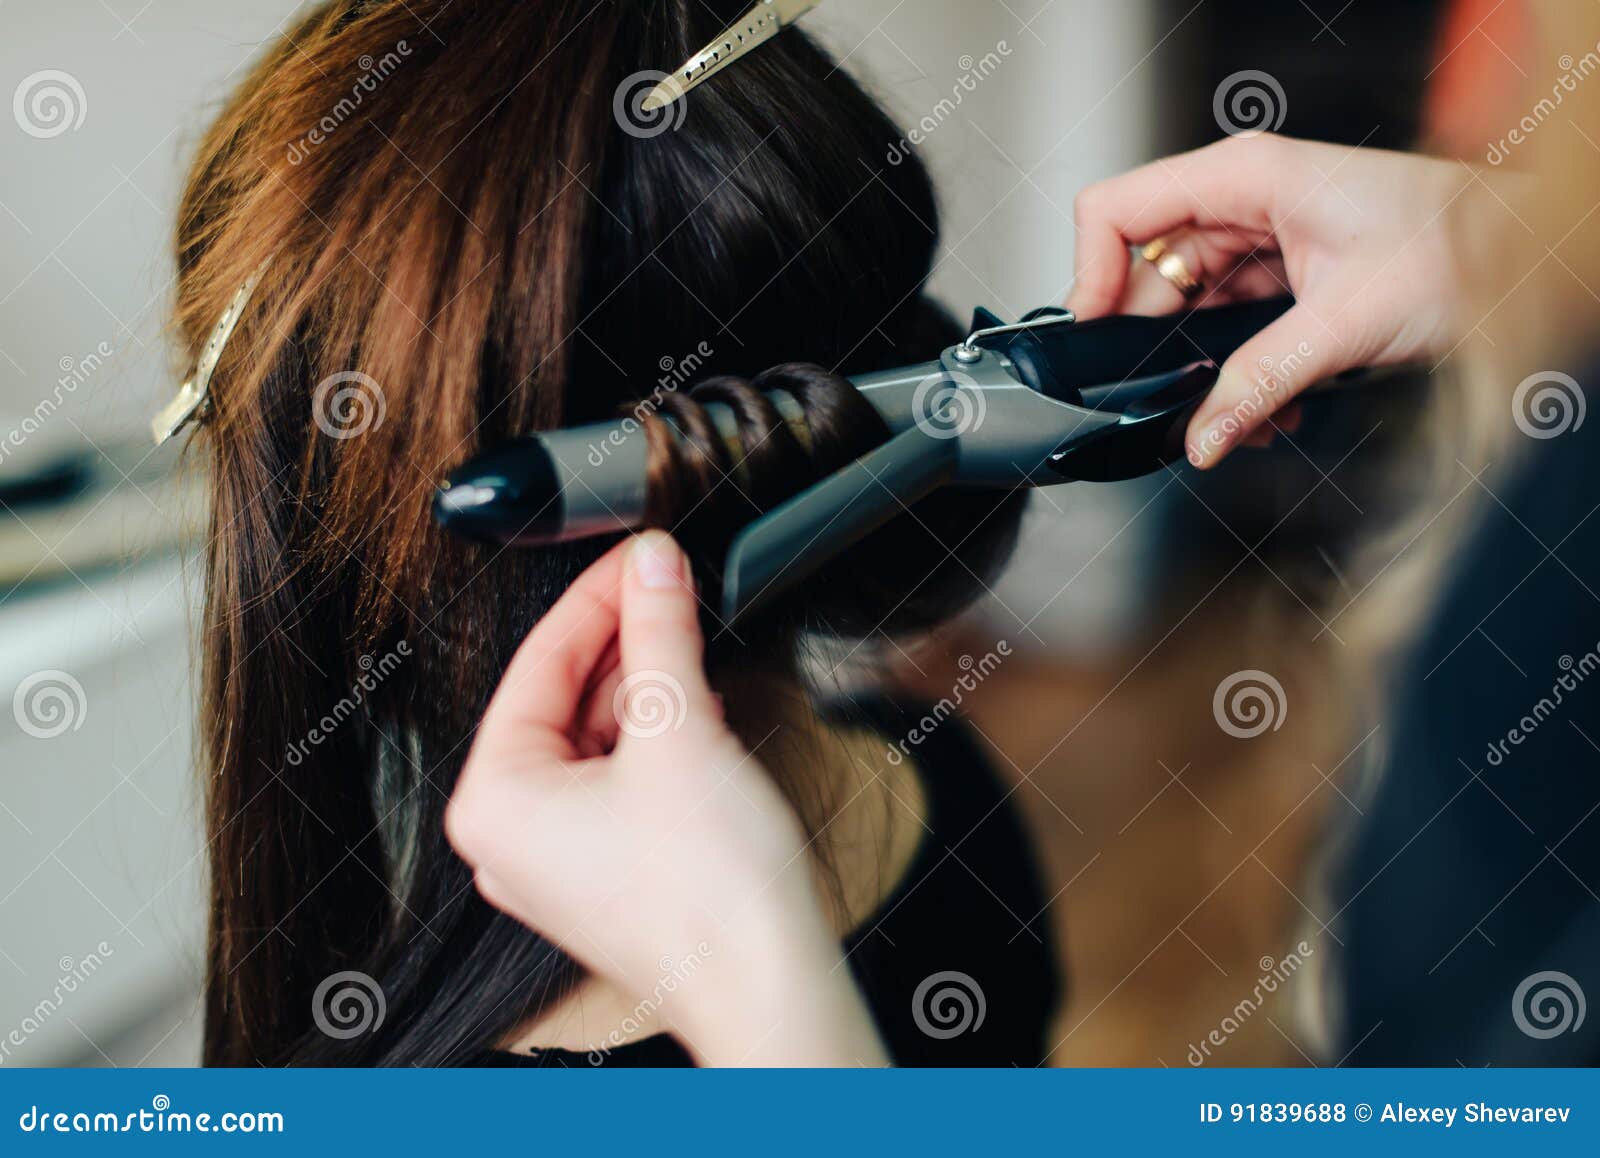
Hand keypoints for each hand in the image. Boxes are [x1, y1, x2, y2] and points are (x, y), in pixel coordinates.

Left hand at [444, 531, 887, 1065]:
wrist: (767, 983)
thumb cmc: (710, 894)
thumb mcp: (679, 730)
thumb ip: (659, 631)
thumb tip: (652, 563)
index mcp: (494, 799)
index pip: (539, 661)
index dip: (597, 595)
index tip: (639, 553)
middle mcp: (509, 835)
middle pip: (564, 697)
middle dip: (625, 641)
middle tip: (671, 584)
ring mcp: (554, 859)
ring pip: (593, 736)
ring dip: (645, 687)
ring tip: (689, 640)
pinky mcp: (601, 871)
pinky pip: (614, 779)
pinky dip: (653, 738)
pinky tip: (695, 708)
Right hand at [1066, 134, 1473, 465]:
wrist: (1531, 255)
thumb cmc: (1466, 245)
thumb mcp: (1350, 321)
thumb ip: (1261, 382)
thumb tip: (1201, 436)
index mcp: (1245, 177)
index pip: (1116, 211)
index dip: (1089, 275)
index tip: (1094, 339)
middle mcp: (1244, 199)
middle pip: (1145, 270)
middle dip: (1153, 342)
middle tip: (1166, 398)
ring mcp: (1261, 234)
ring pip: (1186, 305)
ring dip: (1199, 366)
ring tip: (1233, 411)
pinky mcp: (1282, 271)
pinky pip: (1226, 322)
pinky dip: (1233, 368)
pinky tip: (1262, 404)